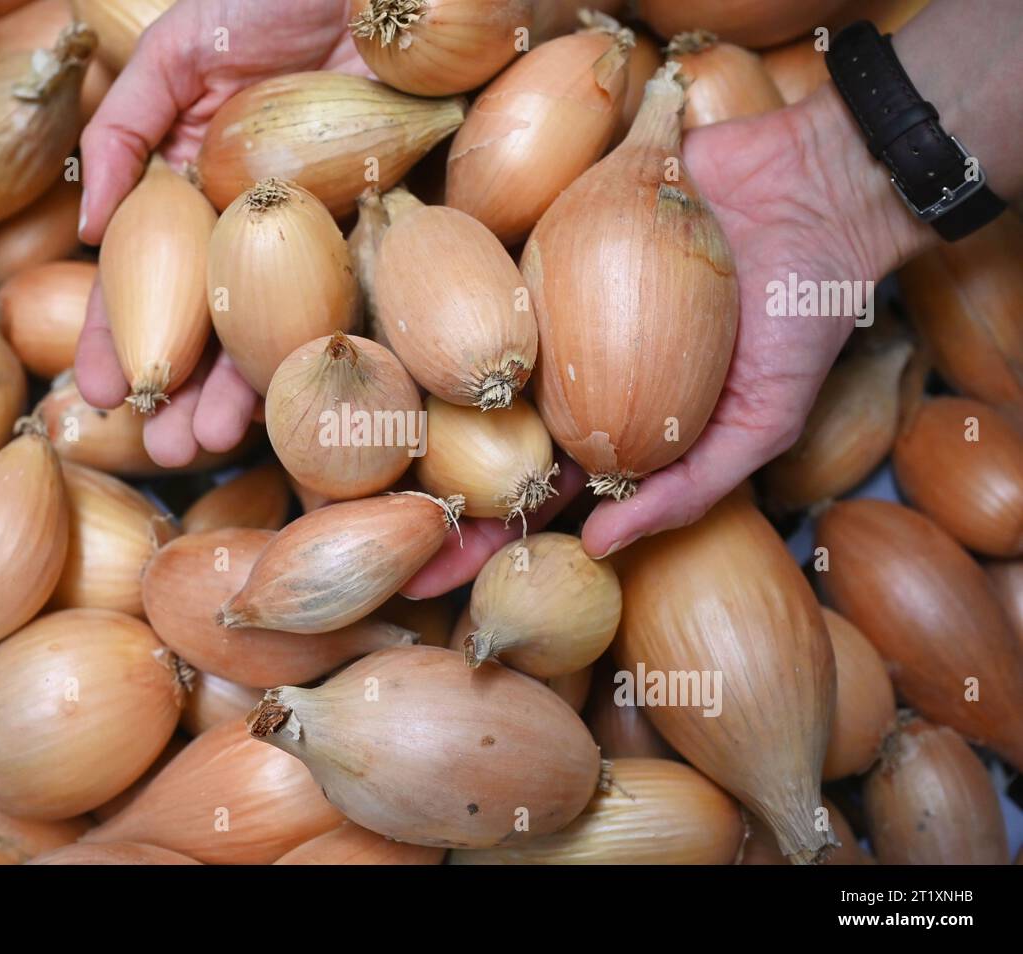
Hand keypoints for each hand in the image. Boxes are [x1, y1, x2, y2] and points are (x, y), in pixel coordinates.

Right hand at [73, 0, 362, 466]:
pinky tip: (299, 401)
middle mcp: (261, 229)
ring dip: (244, 393)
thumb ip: (123, 130)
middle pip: (215, 325)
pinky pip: (359, 307)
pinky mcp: (390, 238)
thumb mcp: (180, 48)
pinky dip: (330, 354)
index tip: (96, 392)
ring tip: (209, 443)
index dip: (119, 336)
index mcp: (202, 193)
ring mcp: (326, 240)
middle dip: (182, 390)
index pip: (154, 279)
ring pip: (282, 330)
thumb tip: (86, 228)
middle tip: (157, 446)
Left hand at [405, 84, 930, 596]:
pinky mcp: (540, 235)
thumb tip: (599, 550)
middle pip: (478, 433)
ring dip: (414, 391)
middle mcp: (563, 372)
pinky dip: (437, 292)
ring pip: (464, 358)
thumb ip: (688, 491)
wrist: (812, 190)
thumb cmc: (797, 317)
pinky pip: (480, 270)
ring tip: (357, 432)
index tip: (422, 581)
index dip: (479, 540)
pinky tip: (388, 320)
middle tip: (368, 515)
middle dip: (423, 478)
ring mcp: (544, 306)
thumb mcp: (759, 425)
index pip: (530, 492)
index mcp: (605, 427)